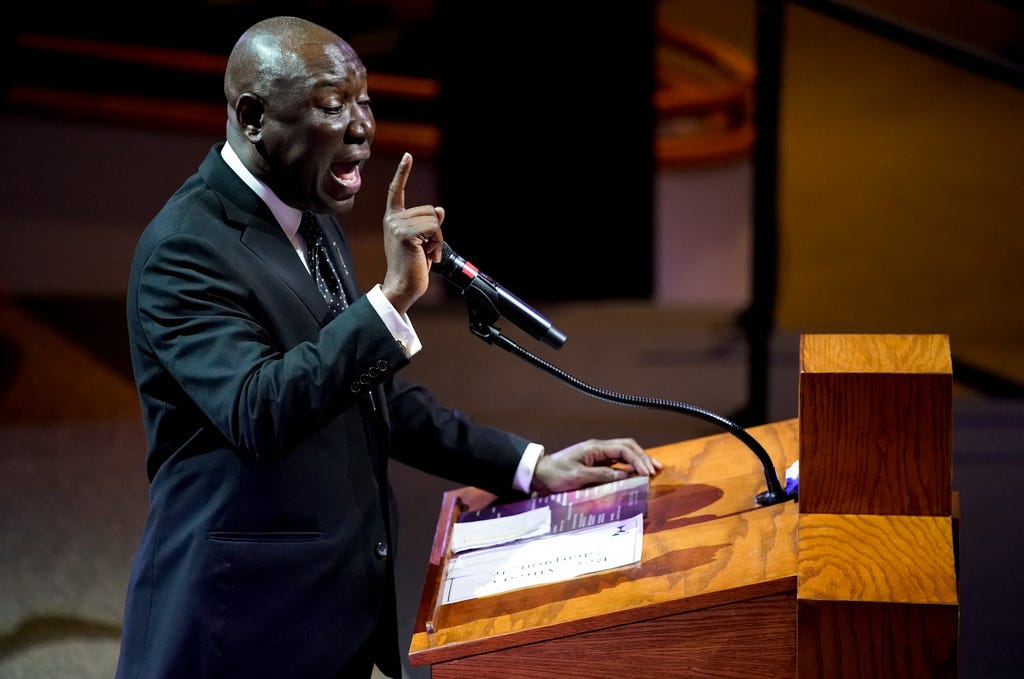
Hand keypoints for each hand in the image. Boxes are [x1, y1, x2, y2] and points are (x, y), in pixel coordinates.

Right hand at [381, 152, 444, 313]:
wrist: (402, 286)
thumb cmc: (411, 267)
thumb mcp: (421, 242)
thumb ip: (427, 225)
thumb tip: (440, 210)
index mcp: (393, 219)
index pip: (397, 191)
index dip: (403, 173)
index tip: (407, 156)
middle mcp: (393, 219)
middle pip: (429, 210)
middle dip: (436, 230)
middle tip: (426, 250)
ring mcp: (397, 225)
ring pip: (433, 219)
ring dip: (438, 239)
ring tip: (426, 254)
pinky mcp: (406, 234)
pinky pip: (434, 228)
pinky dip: (437, 243)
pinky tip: (429, 257)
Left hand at [530, 438, 662, 494]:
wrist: (539, 474)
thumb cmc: (555, 475)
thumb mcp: (578, 477)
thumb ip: (602, 476)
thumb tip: (625, 476)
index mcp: (595, 448)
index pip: (623, 449)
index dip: (638, 460)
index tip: (647, 472)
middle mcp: (598, 448)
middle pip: (627, 447)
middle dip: (643, 457)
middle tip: (657, 469)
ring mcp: (597, 455)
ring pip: (624, 453)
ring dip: (639, 460)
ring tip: (653, 469)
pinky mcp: (595, 463)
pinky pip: (617, 461)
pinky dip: (629, 466)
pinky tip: (637, 473)